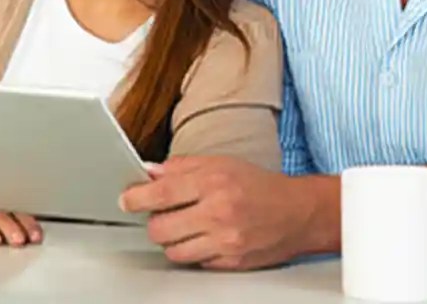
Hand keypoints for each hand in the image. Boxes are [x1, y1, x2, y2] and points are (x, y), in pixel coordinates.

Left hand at [119, 156, 333, 269]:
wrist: (299, 213)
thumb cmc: (259, 186)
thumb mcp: (220, 163)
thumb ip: (182, 167)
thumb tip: (149, 172)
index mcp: (213, 183)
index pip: (161, 193)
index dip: (136, 198)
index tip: (127, 200)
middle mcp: (218, 213)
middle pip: (160, 229)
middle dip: (154, 222)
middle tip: (160, 215)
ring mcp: (225, 241)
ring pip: (173, 251)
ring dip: (172, 240)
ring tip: (183, 227)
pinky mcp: (231, 262)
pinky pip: (195, 263)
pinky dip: (193, 252)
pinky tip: (203, 238)